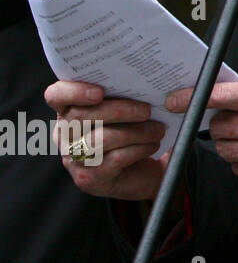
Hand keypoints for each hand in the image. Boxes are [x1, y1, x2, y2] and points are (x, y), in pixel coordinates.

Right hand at [44, 80, 169, 199]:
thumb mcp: (127, 110)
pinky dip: (140, 148)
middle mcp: (65, 136)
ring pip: (101, 139)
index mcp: (68, 111)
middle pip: (80, 117)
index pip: (55, 96)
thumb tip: (144, 84)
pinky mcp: (90, 179)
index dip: (73, 91)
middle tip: (147, 110)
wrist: (142, 173)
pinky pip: (115, 158)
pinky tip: (153, 144)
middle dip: (120, 110)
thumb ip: (125, 94)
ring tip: (157, 129)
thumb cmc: (134, 132)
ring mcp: (74, 160)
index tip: (100, 92)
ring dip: (136, 132)